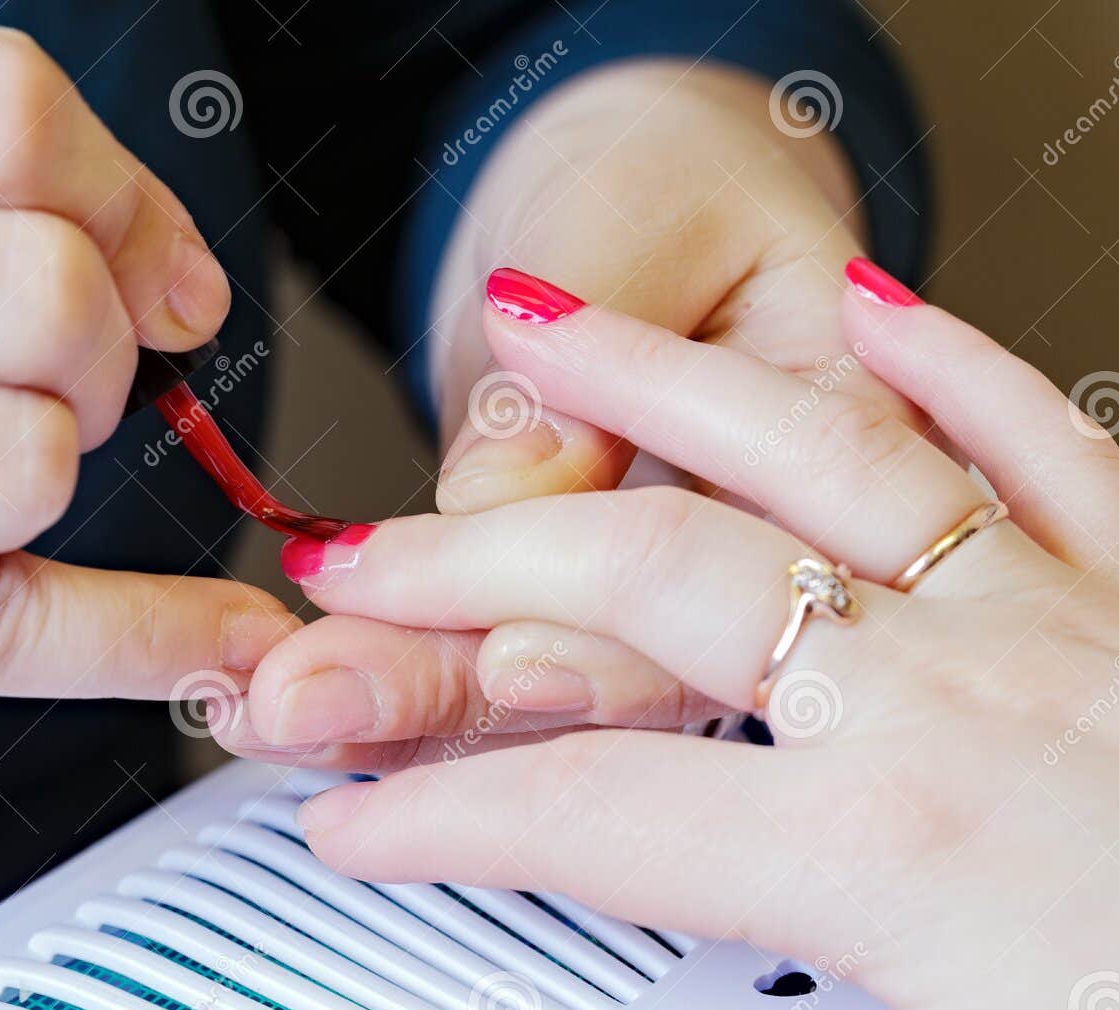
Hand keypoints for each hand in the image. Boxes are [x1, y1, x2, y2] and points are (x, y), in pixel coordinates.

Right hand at [0, 24, 296, 760]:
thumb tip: (181, 285)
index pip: (4, 112)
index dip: (126, 206)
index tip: (162, 286)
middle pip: (45, 292)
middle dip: (101, 365)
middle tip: (46, 397)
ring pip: (30, 458)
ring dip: (45, 482)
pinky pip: (6, 623)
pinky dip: (142, 638)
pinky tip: (219, 642)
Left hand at [211, 61, 909, 762]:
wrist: (623, 205)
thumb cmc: (654, 188)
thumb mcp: (629, 234)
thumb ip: (581, 369)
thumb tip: (494, 499)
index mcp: (843, 447)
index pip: (740, 576)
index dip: (621, 635)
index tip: (494, 647)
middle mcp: (771, 559)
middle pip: (631, 672)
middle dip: (459, 690)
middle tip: (313, 701)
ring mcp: (672, 607)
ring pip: (552, 700)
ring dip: (403, 711)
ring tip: (276, 713)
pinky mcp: (576, 616)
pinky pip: (492, 669)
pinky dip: (395, 692)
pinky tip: (304, 712)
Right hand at [273, 265, 1118, 1009]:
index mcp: (891, 855)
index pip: (589, 812)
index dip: (439, 814)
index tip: (350, 815)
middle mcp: (957, 702)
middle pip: (657, 578)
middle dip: (473, 565)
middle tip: (363, 551)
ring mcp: (1057, 625)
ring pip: (818, 449)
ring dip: (654, 380)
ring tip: (535, 327)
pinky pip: (1050, 443)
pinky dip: (954, 361)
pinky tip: (872, 304)